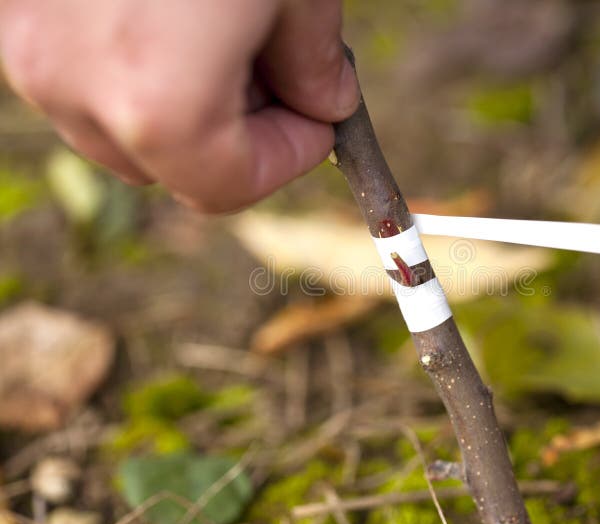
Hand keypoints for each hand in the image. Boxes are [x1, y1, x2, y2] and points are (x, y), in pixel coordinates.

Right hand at [0, 0, 357, 211]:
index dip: (288, 157)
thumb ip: (318, 66)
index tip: (317, 118)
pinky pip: (83, 77)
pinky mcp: (13, 16)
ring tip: (220, 33)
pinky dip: (132, 68)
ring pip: (121, 127)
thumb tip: (324, 106)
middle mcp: (75, 91)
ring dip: (182, 103)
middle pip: (173, 167)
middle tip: (277, 72)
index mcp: (158, 105)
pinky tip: (170, 14)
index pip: (233, 187)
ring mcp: (28, 52)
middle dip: (239, 132)